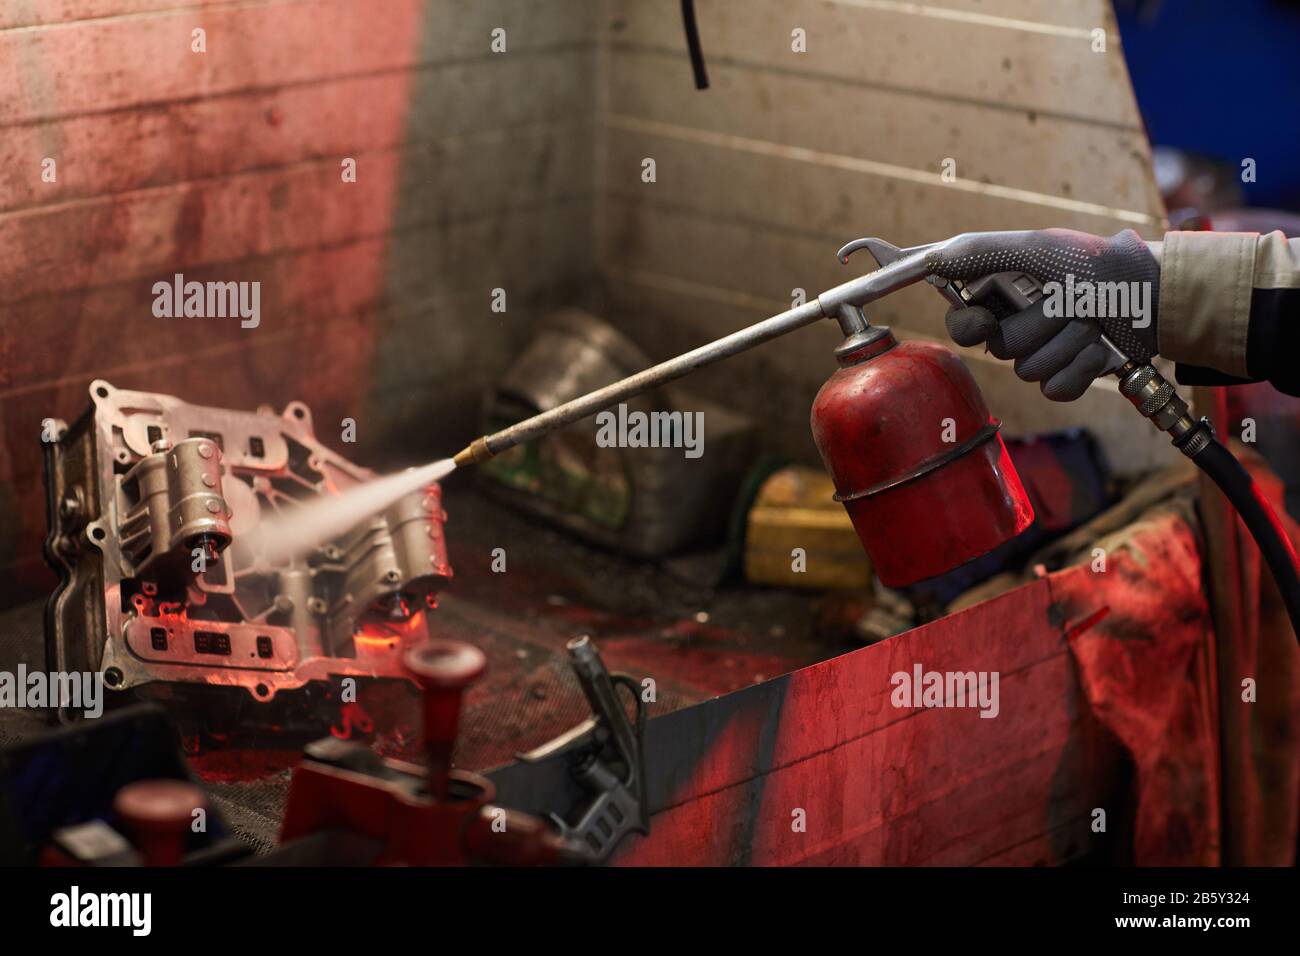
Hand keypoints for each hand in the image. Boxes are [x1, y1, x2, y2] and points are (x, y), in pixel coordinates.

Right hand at [924, 229, 1159, 400]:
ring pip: (1029, 370)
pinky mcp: (1067, 380)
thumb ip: (979, 252)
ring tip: (1093, 320)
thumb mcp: (1039, 248)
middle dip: (1040, 324)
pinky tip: (1100, 349)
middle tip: (1069, 301)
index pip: (963, 324)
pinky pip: (1054, 388)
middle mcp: (1018, 326)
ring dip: (1068, 342)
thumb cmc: (1100, 265)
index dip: (970, 326)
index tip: (985, 320)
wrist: (1156, 295)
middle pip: (1000, 349)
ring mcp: (1043, 356)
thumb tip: (930, 258)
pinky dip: (1081, 367)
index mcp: (1005, 296)